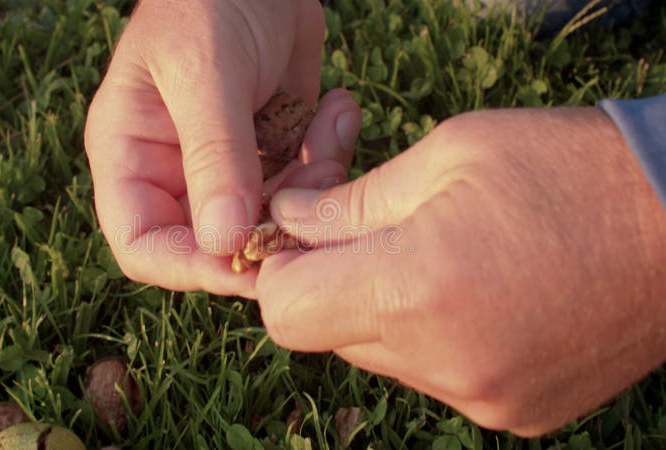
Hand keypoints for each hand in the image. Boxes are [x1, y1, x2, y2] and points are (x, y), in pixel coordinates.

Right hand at [84, 0, 360, 295]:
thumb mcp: (204, 72)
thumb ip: (213, 156)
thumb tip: (223, 243)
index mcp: (132, 155)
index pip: (143, 245)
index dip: (189, 267)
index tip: (248, 263)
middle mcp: (176, 170)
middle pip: (214, 244)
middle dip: (269, 232)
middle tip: (314, 204)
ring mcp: (229, 164)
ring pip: (269, 219)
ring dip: (311, 191)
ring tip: (331, 128)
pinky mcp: (273, 149)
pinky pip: (302, 184)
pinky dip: (328, 159)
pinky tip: (338, 110)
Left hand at [256, 108, 665, 434]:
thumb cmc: (567, 168)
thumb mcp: (446, 156)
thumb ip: (348, 204)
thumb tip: (288, 223)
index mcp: (416, 290)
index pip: (285, 311)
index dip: (281, 271)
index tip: (303, 235)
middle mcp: (444, 362)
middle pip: (331, 335)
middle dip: (334, 285)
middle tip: (371, 234)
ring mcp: (483, 398)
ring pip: (382, 357)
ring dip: (385, 311)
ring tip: (437, 258)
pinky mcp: (517, 413)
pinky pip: (436, 378)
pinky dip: (434, 339)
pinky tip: (477, 293)